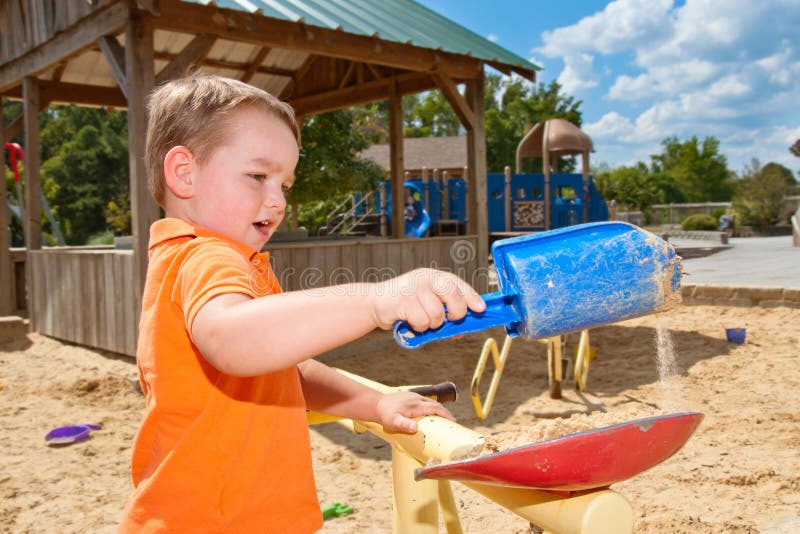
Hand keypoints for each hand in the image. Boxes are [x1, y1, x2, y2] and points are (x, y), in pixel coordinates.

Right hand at [369, 268, 484, 330]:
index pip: (458, 284)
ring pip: (437, 314)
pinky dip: (419, 327)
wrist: (375, 303)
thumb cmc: (405, 305)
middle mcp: (425, 278)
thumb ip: (445, 311)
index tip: (480, 309)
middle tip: (449, 319)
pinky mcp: (403, 301)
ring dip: (432, 324)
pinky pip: (422, 321)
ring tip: (421, 319)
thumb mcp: (427, 302)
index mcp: (434, 276)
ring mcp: (414, 288)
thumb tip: (463, 329)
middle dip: (456, 312)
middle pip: (452, 294)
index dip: (472, 297)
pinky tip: (410, 321)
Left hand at [375, 391, 455, 433]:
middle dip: (445, 412)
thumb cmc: (385, 416)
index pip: (436, 408)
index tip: (454, 422)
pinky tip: (429, 413)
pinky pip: (424, 401)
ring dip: (438, 409)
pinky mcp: (409, 396)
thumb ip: (404, 425)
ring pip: (430, 402)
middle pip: (435, 404)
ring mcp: (413, 396)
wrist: (375, 404)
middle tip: (452, 422)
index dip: (446, 415)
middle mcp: (417, 399)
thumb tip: (415, 428)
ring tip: (443, 418)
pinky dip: (430, 406)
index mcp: (416, 405)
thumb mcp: (393, 423)